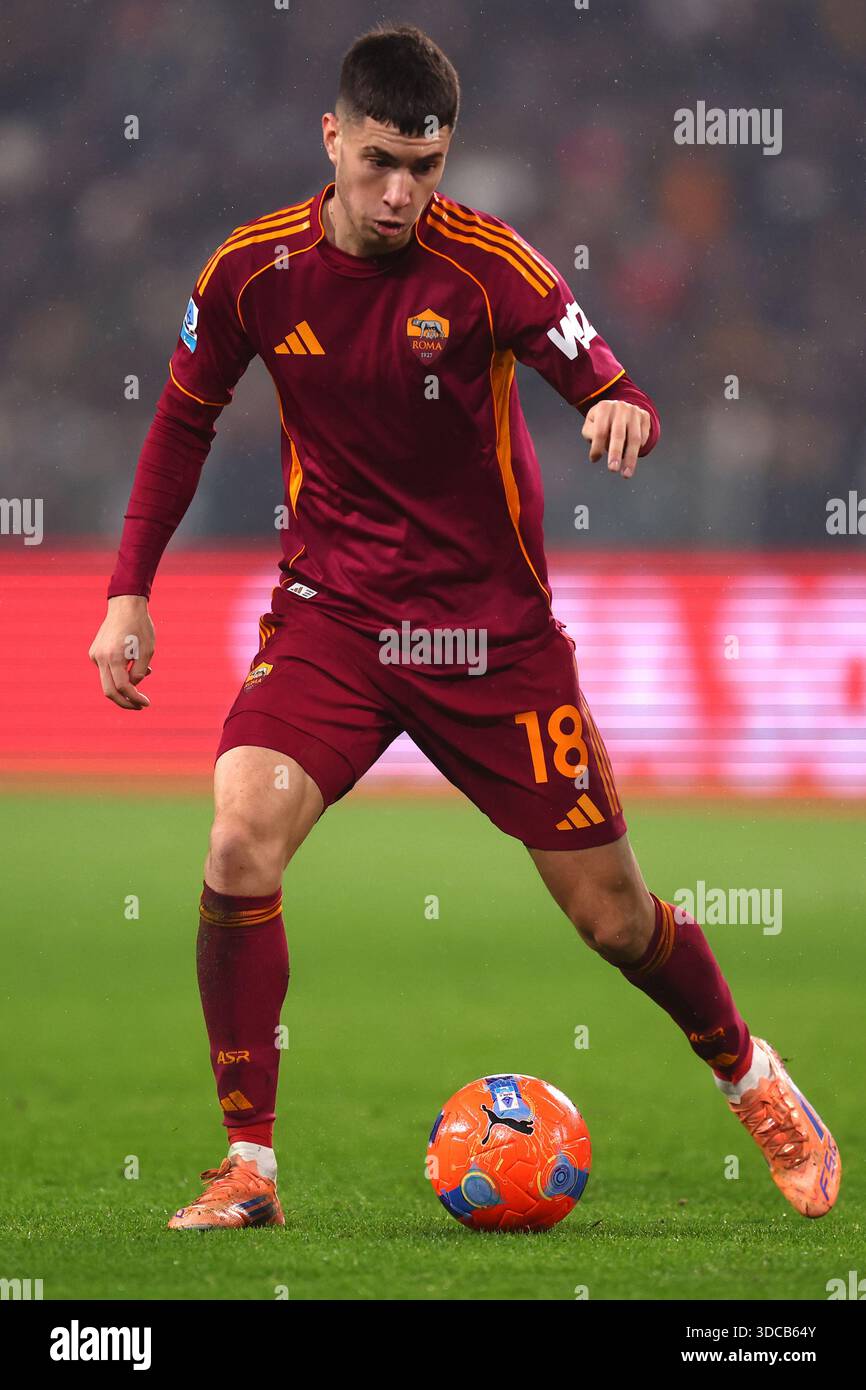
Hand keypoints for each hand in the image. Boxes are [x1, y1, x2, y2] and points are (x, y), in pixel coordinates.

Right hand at [88, 595, 154, 709]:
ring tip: (145, 673)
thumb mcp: (147, 651)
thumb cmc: (140, 627)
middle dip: (124, 702)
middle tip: (138, 706)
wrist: (125, 605)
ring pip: (107, 681)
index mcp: (114, 657)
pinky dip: (118, 673)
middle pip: (109, 691)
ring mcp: (95, 655)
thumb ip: (140, 672)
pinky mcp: (94, 652)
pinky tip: (132, 663)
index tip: (146, 704)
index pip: (123, 688)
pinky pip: (106, 670)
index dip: (135, 699)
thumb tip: (132, 686)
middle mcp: (100, 658)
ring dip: (123, 685)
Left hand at [581, 399, 650, 478]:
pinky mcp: (645, 416)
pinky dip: (639, 448)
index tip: (594, 459)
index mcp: (604, 408)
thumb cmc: (602, 421)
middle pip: (619, 434)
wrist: (619, 407)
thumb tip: (597, 453)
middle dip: (615, 453)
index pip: (600, 431)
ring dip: (631, 458)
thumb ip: (591, 435)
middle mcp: (620, 407)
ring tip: (626, 473)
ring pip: (634, 438)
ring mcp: (634, 411)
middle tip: (612, 469)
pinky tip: (632, 458)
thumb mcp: (590, 425)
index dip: (597, 447)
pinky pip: (644, 436)